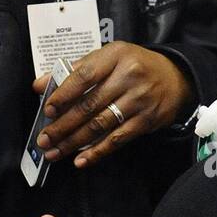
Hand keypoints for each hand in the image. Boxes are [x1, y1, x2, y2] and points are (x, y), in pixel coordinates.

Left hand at [35, 42, 192, 168]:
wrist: (176, 77)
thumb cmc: (135, 66)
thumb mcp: (108, 57)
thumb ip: (75, 69)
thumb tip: (40, 85)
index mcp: (115, 56)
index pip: (84, 76)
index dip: (63, 94)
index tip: (48, 110)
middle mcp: (129, 77)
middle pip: (89, 104)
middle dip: (63, 125)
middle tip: (45, 139)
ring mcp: (140, 100)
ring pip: (101, 125)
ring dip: (75, 142)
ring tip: (56, 152)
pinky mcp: (147, 120)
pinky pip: (118, 139)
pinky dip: (98, 152)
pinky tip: (81, 160)